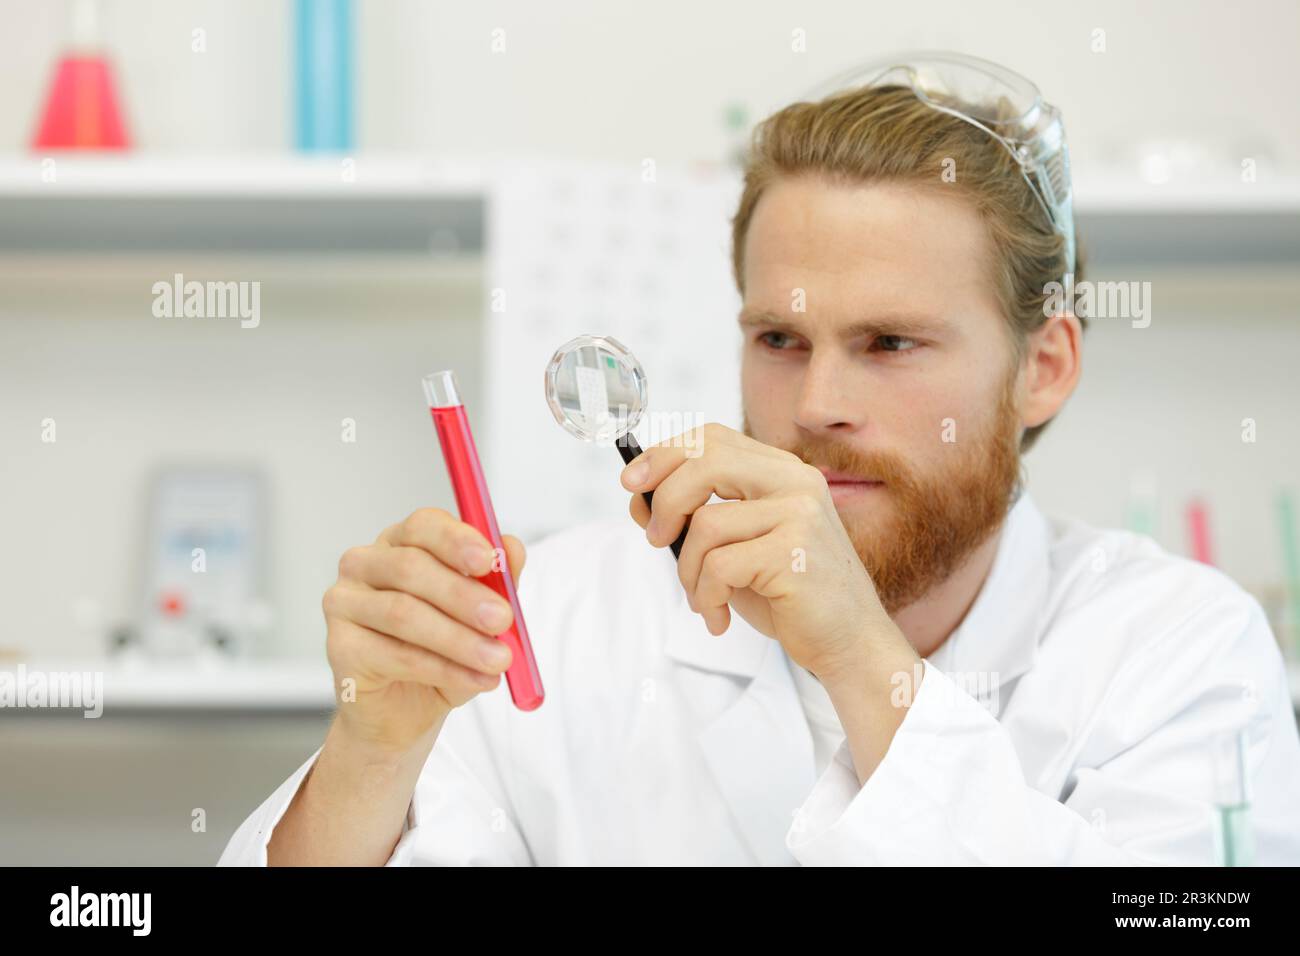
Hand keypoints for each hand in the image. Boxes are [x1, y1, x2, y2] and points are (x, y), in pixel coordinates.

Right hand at [321, 508, 522, 756]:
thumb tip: (512, 549)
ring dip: (459, 639)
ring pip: (403, 613)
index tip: (490, 561)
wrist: (405, 712)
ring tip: (499, 659)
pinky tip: (475, 679)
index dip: (456, 540)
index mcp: (401, 543)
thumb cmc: (441, 652)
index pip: (424, 526)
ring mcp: (344, 603)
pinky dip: (444, 669)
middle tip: (503, 619)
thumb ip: (497, 581)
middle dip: (463, 595)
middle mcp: (365, 564)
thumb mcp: (480, 616)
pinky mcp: (340, 647)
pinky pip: (396, 655)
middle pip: (411, 567)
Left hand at [622, 423, 909, 678]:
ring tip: (702, 598)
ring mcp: (799, 514)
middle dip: (664, 501)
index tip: (632, 482)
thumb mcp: (733, 547)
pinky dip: (706, 597)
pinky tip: (719, 617)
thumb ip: (693, 517)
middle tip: (656, 540)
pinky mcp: (794, 552)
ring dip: (688, 570)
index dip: (664, 454)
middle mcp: (795, 481)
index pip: (712, 438)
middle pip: (703, 461)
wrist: (847, 642)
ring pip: (705, 524)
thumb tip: (637, 496)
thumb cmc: (787, 595)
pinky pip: (718, 566)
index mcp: (781, 471)